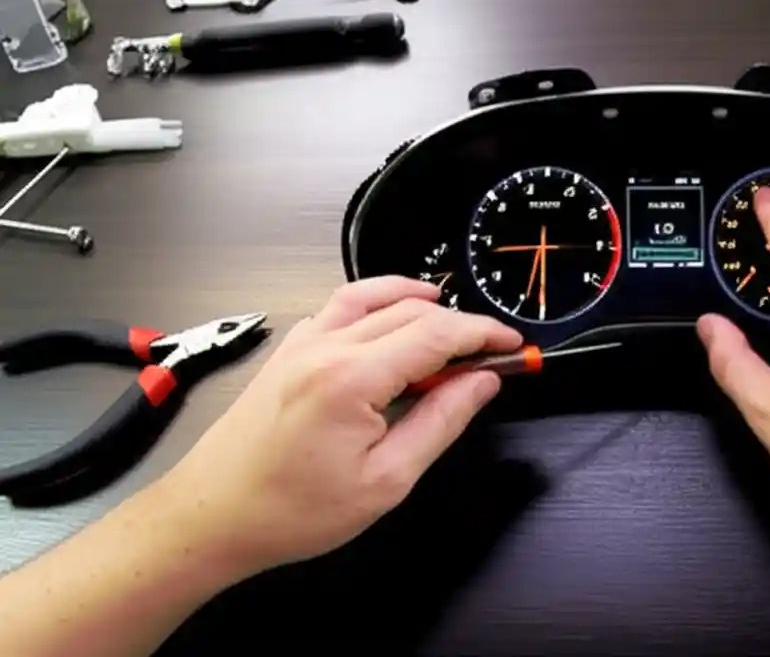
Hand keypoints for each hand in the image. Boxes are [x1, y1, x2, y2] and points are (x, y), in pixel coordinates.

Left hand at [157, 277, 521, 576]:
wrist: (212, 517)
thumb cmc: (289, 511)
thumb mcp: (386, 480)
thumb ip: (441, 423)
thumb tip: (481, 384)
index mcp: (352, 379)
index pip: (437, 334)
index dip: (483, 335)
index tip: (512, 347)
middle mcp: (324, 348)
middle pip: (411, 311)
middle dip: (460, 325)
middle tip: (491, 355)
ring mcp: (301, 344)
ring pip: (373, 297)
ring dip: (419, 302)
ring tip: (451, 325)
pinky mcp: (288, 352)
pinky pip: (341, 308)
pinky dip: (377, 305)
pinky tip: (392, 326)